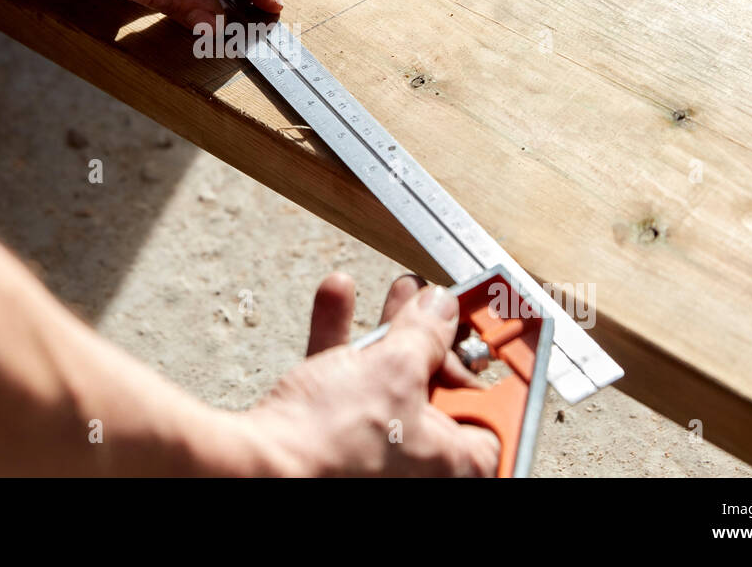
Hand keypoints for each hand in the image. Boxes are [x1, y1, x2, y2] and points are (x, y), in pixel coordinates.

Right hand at [245, 274, 501, 475]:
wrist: (259, 462)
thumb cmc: (335, 440)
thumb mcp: (396, 368)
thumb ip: (426, 333)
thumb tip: (440, 310)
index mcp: (457, 460)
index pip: (492, 404)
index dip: (488, 356)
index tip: (489, 320)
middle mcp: (421, 463)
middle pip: (439, 385)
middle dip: (432, 332)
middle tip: (437, 298)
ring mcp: (376, 450)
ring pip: (390, 378)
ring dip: (389, 327)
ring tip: (399, 288)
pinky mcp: (335, 438)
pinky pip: (347, 382)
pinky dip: (343, 340)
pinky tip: (337, 298)